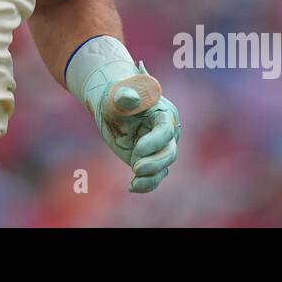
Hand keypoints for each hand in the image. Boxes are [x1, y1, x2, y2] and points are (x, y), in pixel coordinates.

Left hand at [85, 62, 180, 193]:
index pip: (166, 131)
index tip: (137, 149)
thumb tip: (130, 97)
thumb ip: (124, 96)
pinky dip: (146, 184)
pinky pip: (153, 177)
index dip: (154, 142)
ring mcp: (159, 149)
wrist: (112, 108)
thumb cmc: (117, 96)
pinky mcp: (150, 160)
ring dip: (150, 177)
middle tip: (135, 167)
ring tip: (134, 182)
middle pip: (169, 153)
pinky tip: (132, 187)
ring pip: (163, 168)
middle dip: (154, 163)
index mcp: (164, 114)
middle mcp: (167, 133)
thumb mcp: (118, 95)